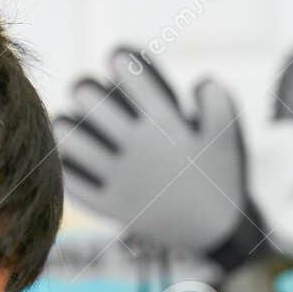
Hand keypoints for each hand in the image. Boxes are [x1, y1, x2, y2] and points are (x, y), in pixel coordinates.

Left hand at [53, 48, 253, 257]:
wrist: (218, 233)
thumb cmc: (221, 175)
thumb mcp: (229, 135)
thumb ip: (218, 99)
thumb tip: (198, 80)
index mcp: (168, 127)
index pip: (136, 80)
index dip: (121, 61)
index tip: (116, 57)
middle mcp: (141, 150)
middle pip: (94, 105)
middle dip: (85, 89)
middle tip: (82, 88)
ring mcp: (123, 180)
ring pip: (76, 143)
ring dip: (65, 126)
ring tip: (64, 120)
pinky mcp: (113, 208)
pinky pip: (77, 185)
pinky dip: (65, 168)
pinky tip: (63, 157)